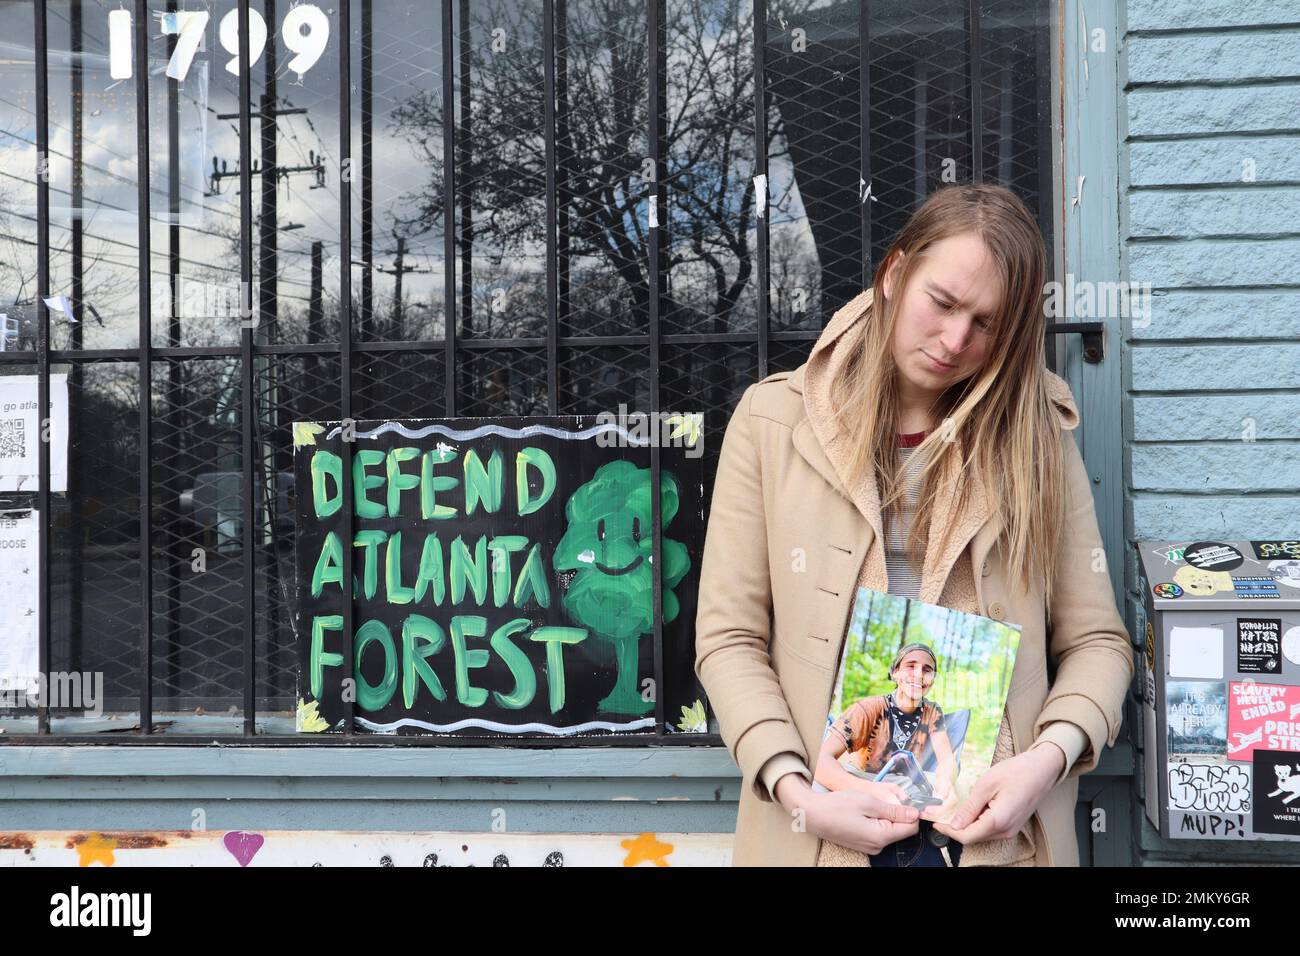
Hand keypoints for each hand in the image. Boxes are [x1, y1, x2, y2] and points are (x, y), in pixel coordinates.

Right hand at [777, 775, 920, 855]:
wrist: (813, 814)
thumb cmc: (837, 806)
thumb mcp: (868, 802)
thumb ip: (894, 810)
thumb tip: (916, 813)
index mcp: (881, 836)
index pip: (911, 827)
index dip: (912, 812)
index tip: (904, 799)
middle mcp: (878, 846)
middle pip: (901, 830)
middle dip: (898, 814)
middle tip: (882, 799)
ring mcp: (870, 847)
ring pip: (890, 831)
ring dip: (887, 817)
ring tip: (870, 805)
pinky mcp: (863, 844)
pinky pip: (879, 833)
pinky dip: (877, 822)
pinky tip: (864, 812)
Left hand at [928, 744, 1064, 843]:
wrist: (1042, 769)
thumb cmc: (1017, 772)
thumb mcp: (987, 784)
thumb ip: (969, 807)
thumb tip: (954, 823)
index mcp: (999, 821)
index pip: (967, 836)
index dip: (948, 830)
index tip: (935, 820)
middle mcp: (1006, 830)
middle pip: (973, 837)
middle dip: (954, 827)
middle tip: (940, 812)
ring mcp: (1010, 829)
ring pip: (981, 834)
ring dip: (965, 824)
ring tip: (953, 808)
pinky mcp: (1012, 825)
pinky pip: (989, 829)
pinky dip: (976, 821)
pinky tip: (970, 808)